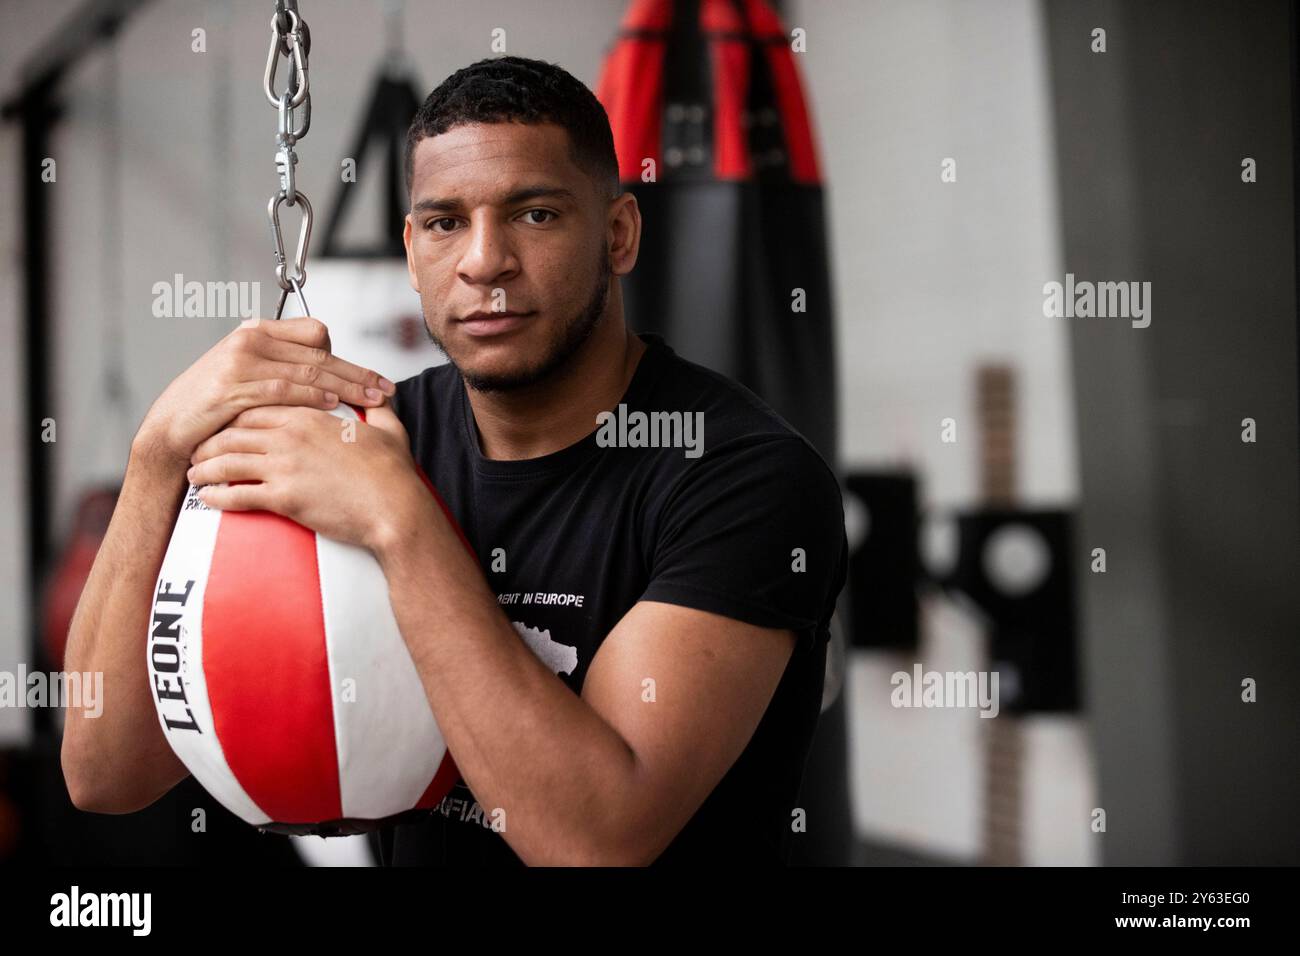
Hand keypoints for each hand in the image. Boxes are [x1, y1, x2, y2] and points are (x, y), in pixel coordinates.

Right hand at [137, 316, 394, 468]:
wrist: (172, 428)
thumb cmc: (216, 408)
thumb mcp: (251, 379)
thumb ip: (284, 371)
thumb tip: (330, 379)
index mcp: (258, 332)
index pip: (315, 332)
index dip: (345, 355)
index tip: (371, 377)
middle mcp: (251, 340)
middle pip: (319, 352)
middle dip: (358, 373)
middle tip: (386, 389)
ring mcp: (242, 360)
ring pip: (308, 370)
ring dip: (346, 386)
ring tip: (372, 400)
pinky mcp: (234, 385)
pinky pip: (284, 388)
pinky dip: (313, 396)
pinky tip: (334, 404)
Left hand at [186, 399, 426, 552]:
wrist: (396, 507)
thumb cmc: (393, 474)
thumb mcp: (388, 430)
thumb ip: (378, 410)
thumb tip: (383, 398)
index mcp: (310, 417)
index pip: (257, 407)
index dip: (233, 415)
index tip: (222, 424)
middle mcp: (290, 437)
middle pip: (233, 431)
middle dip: (209, 441)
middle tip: (196, 449)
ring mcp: (284, 467)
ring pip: (227, 461)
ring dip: (205, 469)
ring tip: (194, 476)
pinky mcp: (284, 498)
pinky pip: (237, 495)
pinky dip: (217, 497)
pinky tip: (209, 500)